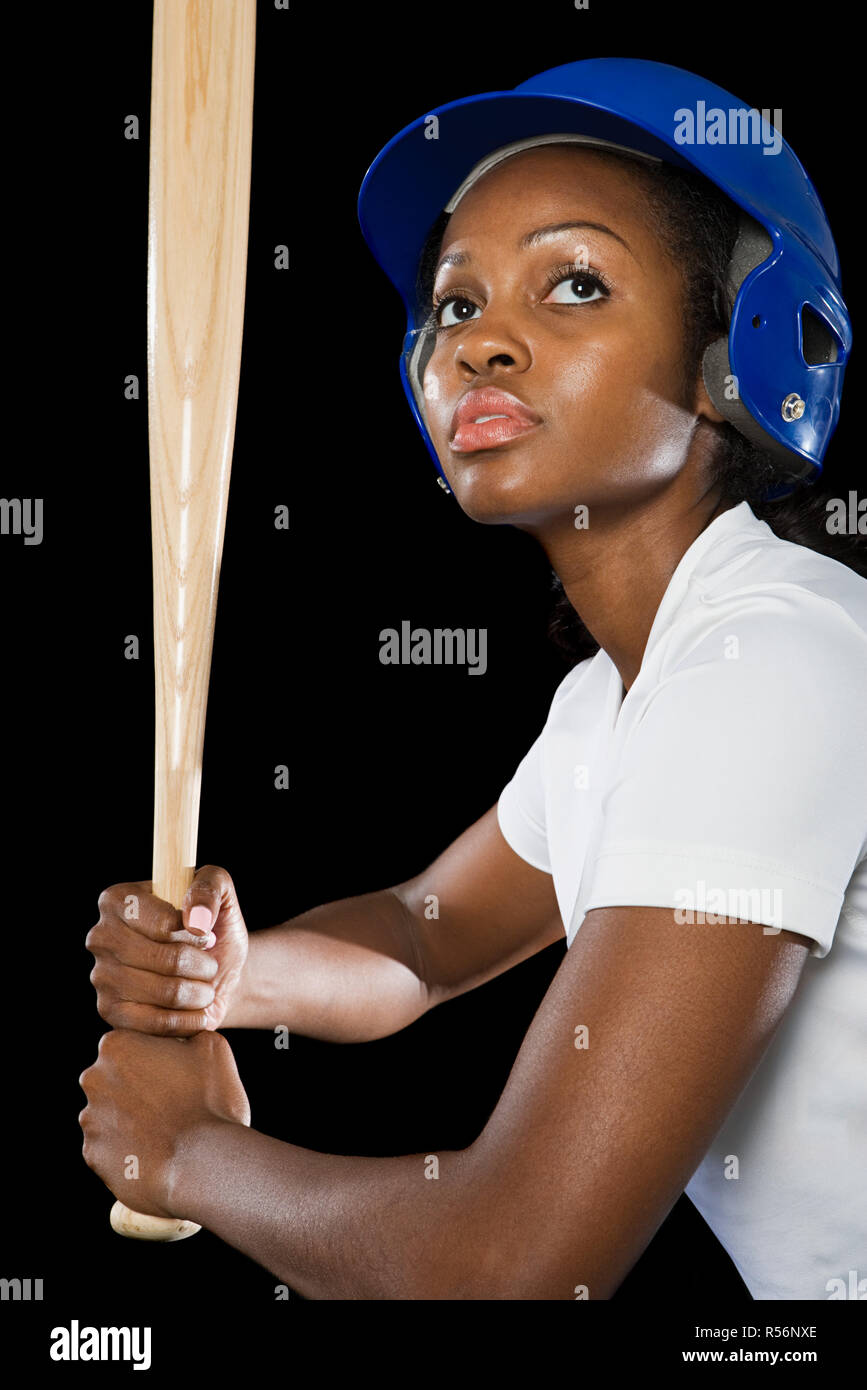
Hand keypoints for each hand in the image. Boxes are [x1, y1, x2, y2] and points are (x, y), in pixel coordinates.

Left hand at [79, 1029, 250, 1217]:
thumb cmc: (210, 1101)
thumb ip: (187, 1032)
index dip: (157, 1058)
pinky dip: (129, 1149)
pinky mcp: (93, 1156)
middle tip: (176, 1102)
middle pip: (116, 1078)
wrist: (203, 1166)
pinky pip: (111, 1147)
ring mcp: (90, 1120)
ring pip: (111, 1114)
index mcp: (116, 1046)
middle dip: (140, 1087)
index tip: (179, 1073)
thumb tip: (183, 1037)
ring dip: (134, 1119)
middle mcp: (94, 1079)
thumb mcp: (212, 1045)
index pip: (131, 1044)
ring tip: (170, 1132)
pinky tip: (157, 1153)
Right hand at [86, 866, 248, 1033]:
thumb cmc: (213, 929)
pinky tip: (197, 1009)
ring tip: (204, 984)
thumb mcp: (222, 893)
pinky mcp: (111, 1013)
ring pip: (167, 992)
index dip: (196, 932)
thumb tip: (195, 918)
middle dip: (202, 964)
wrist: (214, 975)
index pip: (165, 923)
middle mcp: (101, 936)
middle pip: (167, 958)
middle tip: (208, 963)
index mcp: (119, 900)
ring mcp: (102, 977)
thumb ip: (211, 886)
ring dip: (201, 992)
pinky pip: (159, 1023)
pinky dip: (190, 1018)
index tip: (205, 933)